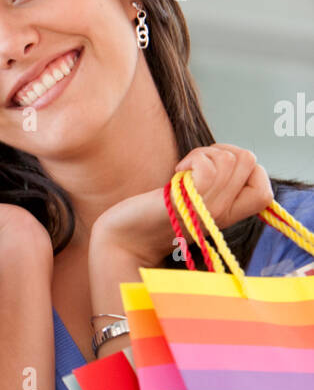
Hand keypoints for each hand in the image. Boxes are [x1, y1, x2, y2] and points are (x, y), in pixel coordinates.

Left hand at [91, 144, 272, 268]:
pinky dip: (194, 160)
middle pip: (250, 161)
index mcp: (226, 213)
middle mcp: (221, 213)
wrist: (124, 239)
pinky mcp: (186, 202)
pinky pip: (210, 169)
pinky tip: (176, 173)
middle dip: (223, 150)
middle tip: (196, 165)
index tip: (218, 170)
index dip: (250, 170)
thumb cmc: (151, 216)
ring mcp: (206, 209)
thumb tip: (228, 158)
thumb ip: (213, 186)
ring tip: (184, 169)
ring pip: (232, 159)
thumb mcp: (192, 201)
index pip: (266, 192)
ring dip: (205, 153)